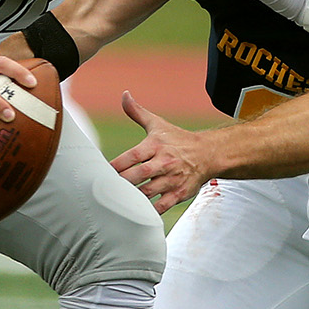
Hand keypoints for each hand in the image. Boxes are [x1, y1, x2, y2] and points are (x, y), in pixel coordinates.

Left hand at [110, 91, 212, 213]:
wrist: (208, 154)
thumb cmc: (178, 140)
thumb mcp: (158, 124)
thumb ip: (137, 112)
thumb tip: (125, 95)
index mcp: (155, 145)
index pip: (131, 156)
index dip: (114, 166)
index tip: (100, 172)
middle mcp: (164, 162)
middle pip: (138, 175)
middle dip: (121, 183)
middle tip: (104, 190)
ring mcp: (172, 179)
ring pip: (147, 192)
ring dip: (132, 198)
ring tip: (117, 202)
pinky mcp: (179, 193)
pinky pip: (162, 205)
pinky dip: (149, 211)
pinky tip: (136, 213)